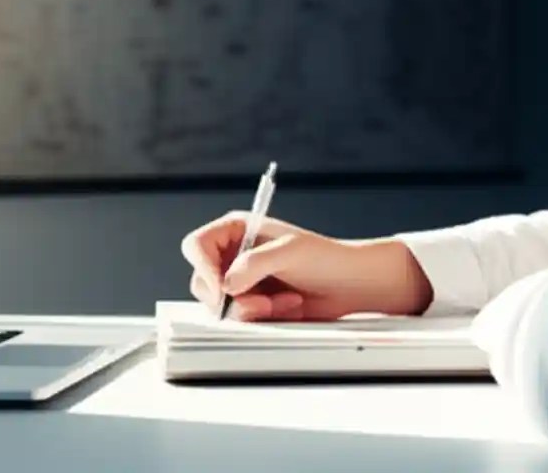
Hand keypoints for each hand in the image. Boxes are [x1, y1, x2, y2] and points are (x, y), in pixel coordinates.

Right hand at [180, 211, 432, 321]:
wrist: (351, 283)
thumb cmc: (326, 257)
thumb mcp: (289, 252)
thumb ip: (254, 264)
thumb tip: (226, 284)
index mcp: (236, 229)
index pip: (197, 245)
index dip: (203, 267)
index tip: (221, 287)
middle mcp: (233, 255)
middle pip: (202, 281)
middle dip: (233, 297)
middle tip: (261, 302)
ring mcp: (241, 282)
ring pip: (220, 305)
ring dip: (252, 309)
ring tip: (284, 301)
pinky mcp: (252, 304)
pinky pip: (240, 319)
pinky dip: (263, 318)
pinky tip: (288, 307)